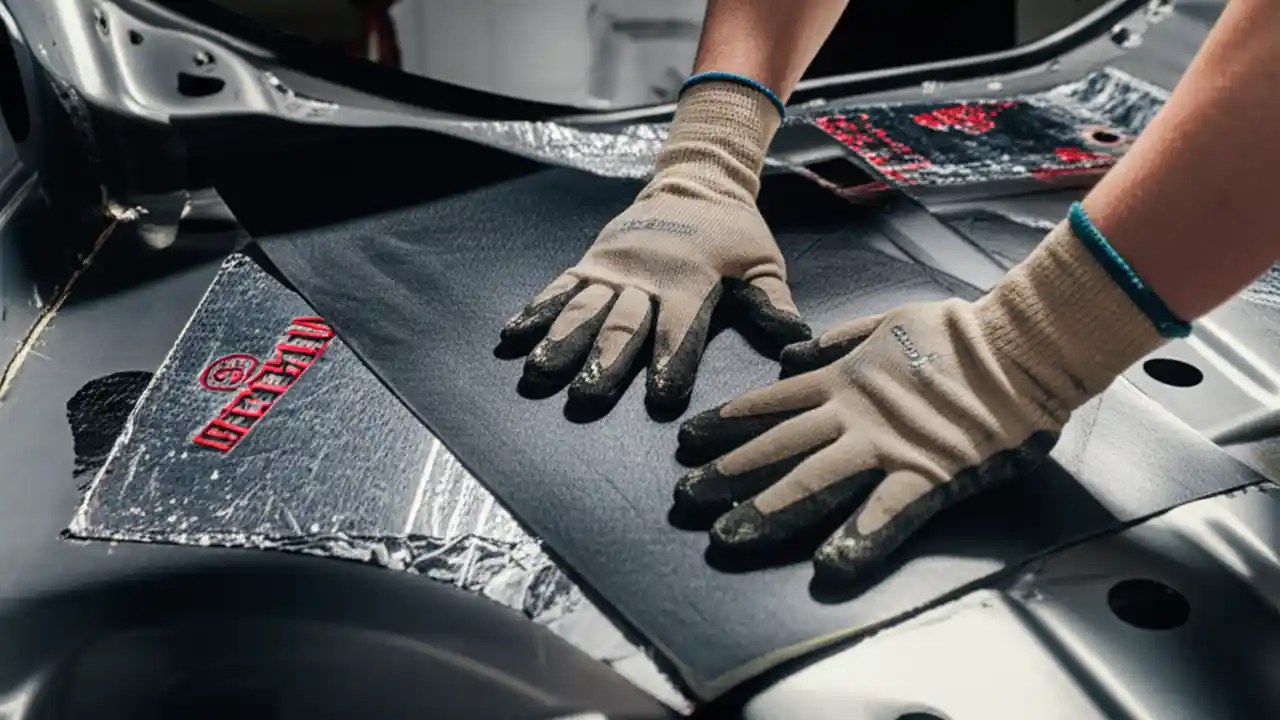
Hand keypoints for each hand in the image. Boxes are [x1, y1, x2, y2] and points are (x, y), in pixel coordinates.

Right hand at [499, 81, 809, 412]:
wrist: (696, 180)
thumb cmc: (733, 233)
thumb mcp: (761, 263)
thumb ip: (772, 304)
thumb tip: (797, 341)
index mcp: (690, 283)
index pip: (680, 329)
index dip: (672, 362)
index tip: (661, 398)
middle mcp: (646, 277)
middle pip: (624, 323)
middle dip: (605, 360)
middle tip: (586, 395)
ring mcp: (613, 268)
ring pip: (585, 308)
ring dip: (563, 341)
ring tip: (540, 372)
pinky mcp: (591, 261)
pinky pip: (560, 287)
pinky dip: (536, 310)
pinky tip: (512, 336)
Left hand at [673, 221, 1164, 580]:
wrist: (1019, 343)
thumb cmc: (957, 332)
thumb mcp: (885, 322)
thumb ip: (838, 340)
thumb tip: (794, 354)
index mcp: (843, 382)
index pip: (772, 404)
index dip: (728, 422)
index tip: (687, 440)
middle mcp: (852, 416)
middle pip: (778, 447)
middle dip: (728, 473)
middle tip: (682, 498)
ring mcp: (886, 445)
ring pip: (814, 479)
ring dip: (768, 508)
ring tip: (727, 535)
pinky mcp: (928, 471)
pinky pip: (889, 510)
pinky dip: (860, 536)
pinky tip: (829, 565)